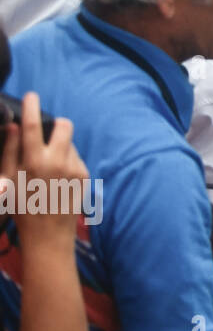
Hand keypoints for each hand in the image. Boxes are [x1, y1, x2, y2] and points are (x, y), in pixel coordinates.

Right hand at [0, 93, 85, 244]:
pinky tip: (57, 178)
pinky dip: (67, 161)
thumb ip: (10, 151)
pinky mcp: (84, 174)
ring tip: (47, 168)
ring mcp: (74, 167)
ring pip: (69, 144)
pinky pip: (75, 158)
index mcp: (34, 161)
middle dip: (56, 125)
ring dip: (60, 147)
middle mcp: (57, 161)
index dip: (31, 107)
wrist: (48, 235)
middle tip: (46, 135)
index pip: (32, 126)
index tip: (31, 95)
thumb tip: (12, 126)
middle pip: (64, 126)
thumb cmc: (23, 208)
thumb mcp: (8, 181)